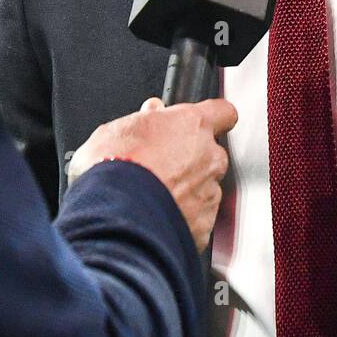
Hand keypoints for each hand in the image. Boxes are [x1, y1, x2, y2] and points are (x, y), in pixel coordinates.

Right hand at [67, 97, 236, 252]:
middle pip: (212, 154)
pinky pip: (199, 218)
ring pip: (206, 188)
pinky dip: (183, 218)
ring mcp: (209, 193)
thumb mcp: (118, 129)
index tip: (197, 126)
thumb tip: (153, 111)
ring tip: (153, 197)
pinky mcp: (204, 225)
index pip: (223, 112)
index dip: (213, 119)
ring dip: (188, 191)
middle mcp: (209, 157)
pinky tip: (157, 217)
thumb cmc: (113, 169)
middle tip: (162, 167)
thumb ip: (145, 118)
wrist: (114, 217)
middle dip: (193, 160)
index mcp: (193, 125)